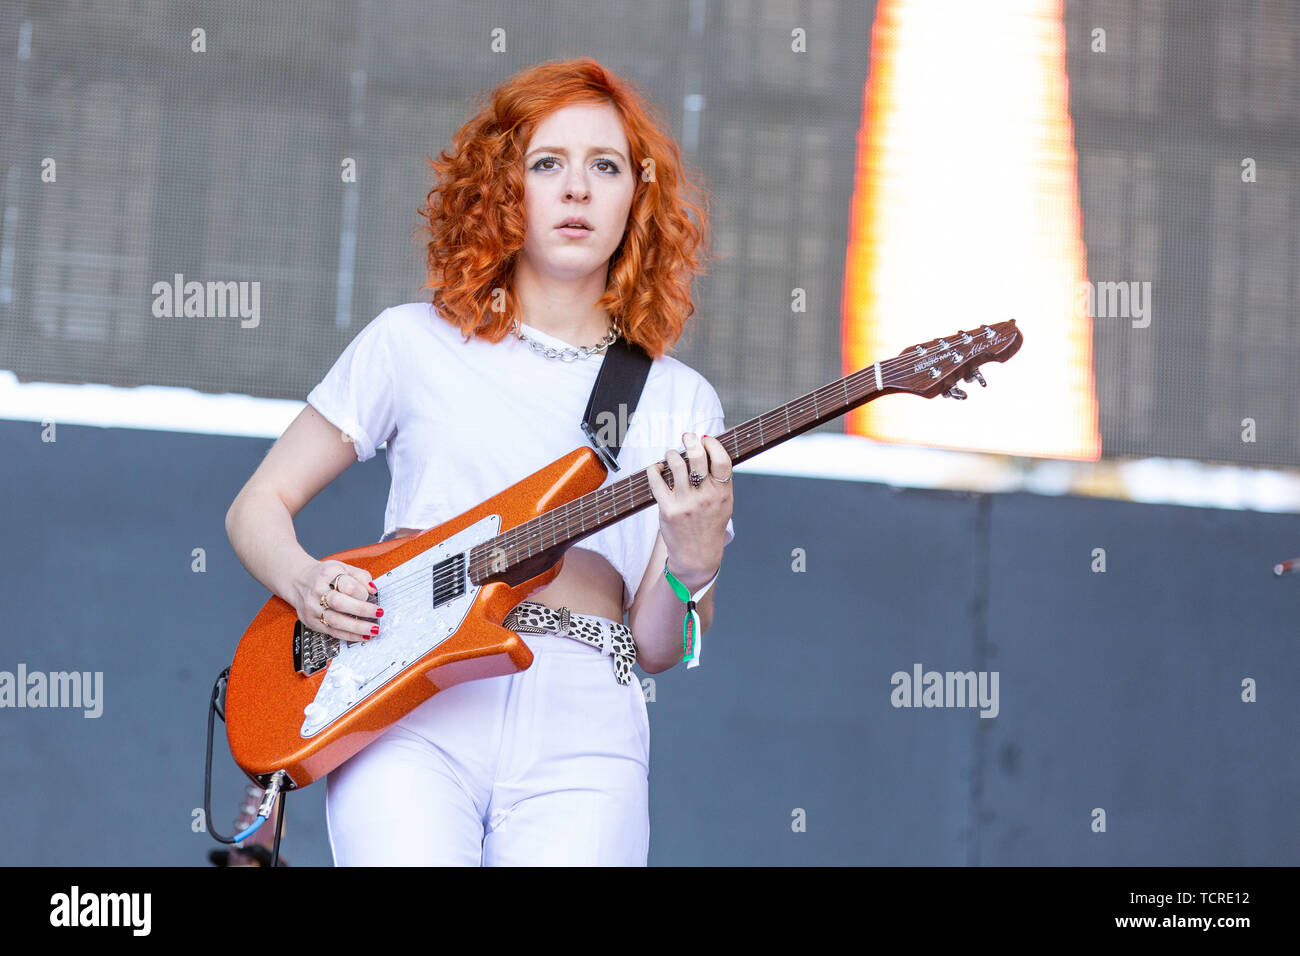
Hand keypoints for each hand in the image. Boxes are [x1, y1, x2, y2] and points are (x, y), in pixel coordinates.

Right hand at [291, 559, 381, 642]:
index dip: (362, 591)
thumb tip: (373, 589)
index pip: (347, 585)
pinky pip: (332, 632)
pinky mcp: (312, 622)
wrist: (298, 581)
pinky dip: (349, 635)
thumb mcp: (342, 567)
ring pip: (336, 621)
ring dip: (357, 627)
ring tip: (373, 629)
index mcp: (327, 574)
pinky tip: (362, 636)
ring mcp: (313, 608)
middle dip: (362, 610)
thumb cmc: (323, 575)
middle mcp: (317, 591)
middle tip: (378, 613)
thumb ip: (360, 576)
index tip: (371, 595)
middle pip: (340, 603)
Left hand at [645, 432, 733, 589]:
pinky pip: (657, 481)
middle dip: (690, 441)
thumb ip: (718, 479)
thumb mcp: (724, 503)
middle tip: (687, 437)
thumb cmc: (710, 525)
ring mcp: (685, 503)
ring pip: (676, 465)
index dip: (713, 444)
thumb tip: (708, 446)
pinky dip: (655, 469)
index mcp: (722, 493)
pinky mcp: (668, 509)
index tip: (706, 439)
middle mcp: (705, 497)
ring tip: (671, 455)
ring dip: (672, 454)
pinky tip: (657, 468)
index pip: (721, 460)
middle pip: (698, 458)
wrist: (697, 556)